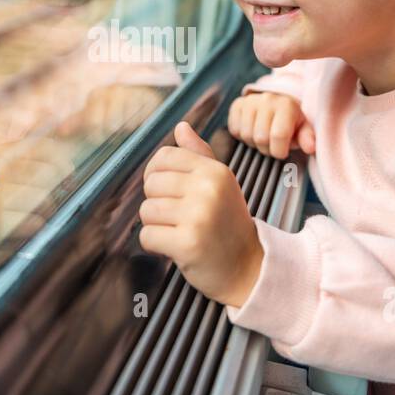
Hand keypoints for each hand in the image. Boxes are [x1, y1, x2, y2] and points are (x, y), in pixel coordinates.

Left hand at [138, 121, 263, 306]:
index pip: (164, 156)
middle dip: (157, 202)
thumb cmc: (228, 223)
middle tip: (179, 217)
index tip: (168, 191)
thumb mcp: (220, 184)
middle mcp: (208, 189)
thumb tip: (181, 127)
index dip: (157, 174)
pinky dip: (156, 245)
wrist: (248, 267)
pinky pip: (147, 236)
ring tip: (179, 232)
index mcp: (215, 171)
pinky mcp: (188, 244)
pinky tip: (176, 248)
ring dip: (156, 225)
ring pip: (146, 210)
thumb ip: (199, 155)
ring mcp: (198, 216)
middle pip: (151, 184)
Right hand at [227, 92, 314, 159]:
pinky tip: (253, 130)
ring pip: (246, 136)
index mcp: (286, 105)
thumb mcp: (304, 129)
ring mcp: (250, 101)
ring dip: (255, 143)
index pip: (278, 136)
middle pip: (260, 139)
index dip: (280, 151)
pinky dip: (242, 136)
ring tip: (264, 136)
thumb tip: (310, 147)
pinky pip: (235, 130)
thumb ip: (308, 138)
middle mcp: (267, 100)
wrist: (278, 103)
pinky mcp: (237, 104)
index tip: (283, 151)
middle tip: (273, 144)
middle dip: (267, 148)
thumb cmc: (292, 121)